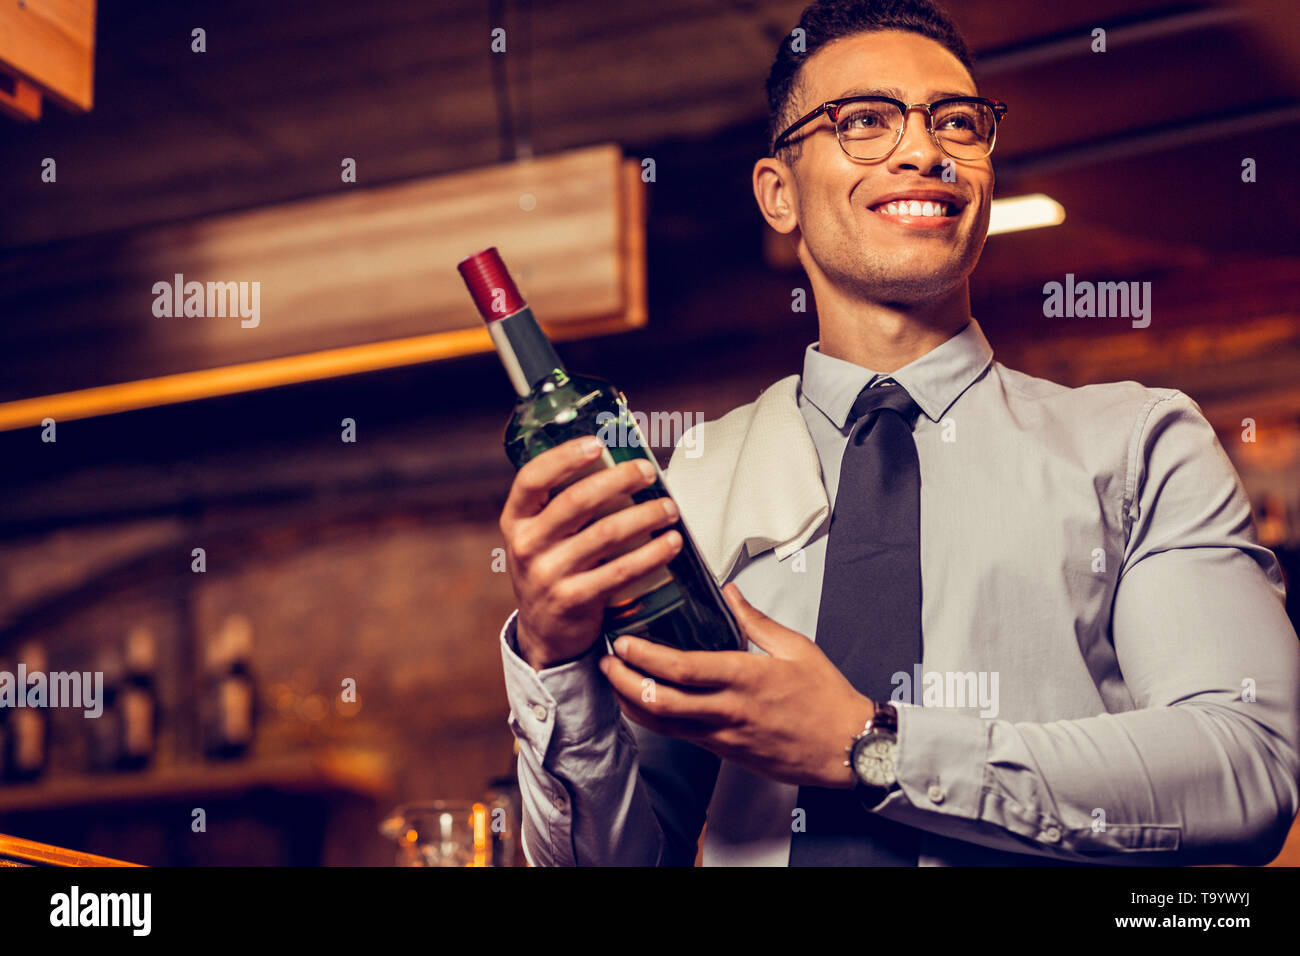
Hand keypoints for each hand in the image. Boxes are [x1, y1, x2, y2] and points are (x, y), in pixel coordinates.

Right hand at [498, 436, 684, 670]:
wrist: (544, 632)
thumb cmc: (553, 566)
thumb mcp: (542, 535)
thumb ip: (564, 505)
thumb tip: (620, 462)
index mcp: (515, 519)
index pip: (532, 479)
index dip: (563, 457)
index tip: (597, 443)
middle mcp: (525, 544)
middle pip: (576, 502)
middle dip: (619, 481)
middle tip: (648, 471)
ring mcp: (547, 574)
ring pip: (604, 535)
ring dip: (644, 516)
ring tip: (669, 508)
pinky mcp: (572, 600)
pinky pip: (618, 572)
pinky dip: (650, 555)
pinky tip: (671, 543)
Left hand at [599, 583, 875, 787]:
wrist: (847, 748)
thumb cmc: (826, 698)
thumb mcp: (796, 648)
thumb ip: (756, 620)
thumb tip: (731, 592)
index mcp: (746, 677)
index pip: (683, 669)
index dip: (645, 657)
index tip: (623, 643)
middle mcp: (729, 710)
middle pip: (661, 702)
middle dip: (625, 683)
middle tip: (606, 664)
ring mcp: (725, 736)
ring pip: (664, 725)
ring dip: (633, 704)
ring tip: (615, 683)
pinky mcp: (726, 752)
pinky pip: (681, 737)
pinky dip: (655, 720)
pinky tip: (645, 705)